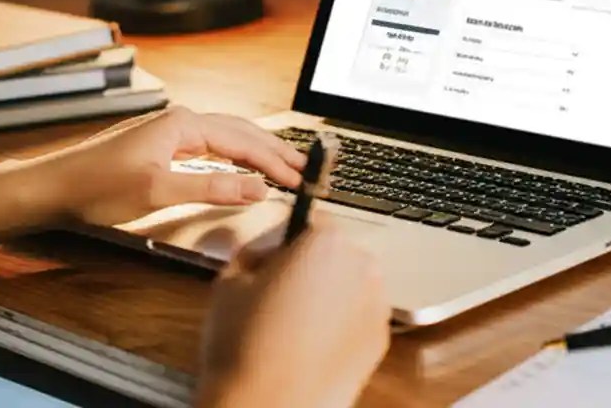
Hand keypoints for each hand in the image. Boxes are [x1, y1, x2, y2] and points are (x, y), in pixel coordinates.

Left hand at [33, 107, 304, 227]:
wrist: (53, 188)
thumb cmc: (98, 187)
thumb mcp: (158, 192)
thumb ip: (211, 189)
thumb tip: (256, 188)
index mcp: (183, 124)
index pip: (243, 141)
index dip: (274, 161)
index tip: (299, 179)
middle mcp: (180, 121)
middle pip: (240, 132)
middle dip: (274, 151)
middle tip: (304, 169)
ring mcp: (170, 132)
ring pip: (227, 137)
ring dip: (257, 152)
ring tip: (283, 165)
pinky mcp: (162, 146)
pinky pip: (211, 146)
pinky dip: (235, 156)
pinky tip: (241, 166)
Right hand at [198, 225, 390, 407]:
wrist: (269, 406)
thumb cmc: (244, 342)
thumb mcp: (230, 279)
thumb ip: (255, 250)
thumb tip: (268, 249)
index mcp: (325, 241)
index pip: (310, 221)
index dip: (285, 241)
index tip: (271, 261)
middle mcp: (361, 266)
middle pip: (335, 253)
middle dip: (311, 267)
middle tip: (279, 296)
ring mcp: (377, 304)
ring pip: (350, 285)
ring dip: (330, 294)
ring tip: (296, 325)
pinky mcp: (381, 339)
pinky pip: (359, 317)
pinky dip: (342, 324)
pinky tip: (314, 345)